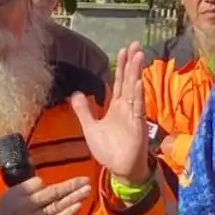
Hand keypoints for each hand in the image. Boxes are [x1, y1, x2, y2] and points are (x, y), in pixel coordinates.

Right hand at [0, 176, 91, 214]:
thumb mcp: (6, 199)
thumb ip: (24, 191)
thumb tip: (44, 185)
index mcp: (16, 194)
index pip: (37, 183)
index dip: (49, 184)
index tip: (64, 184)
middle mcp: (25, 205)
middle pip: (51, 193)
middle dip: (70, 186)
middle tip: (85, 180)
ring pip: (56, 206)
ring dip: (74, 198)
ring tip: (87, 190)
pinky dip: (68, 213)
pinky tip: (78, 206)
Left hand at [71, 43, 151, 182]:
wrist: (120, 170)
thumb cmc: (108, 151)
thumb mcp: (91, 128)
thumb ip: (84, 111)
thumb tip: (76, 93)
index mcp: (116, 107)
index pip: (118, 82)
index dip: (121, 67)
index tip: (123, 50)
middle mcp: (127, 108)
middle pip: (128, 81)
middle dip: (131, 63)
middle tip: (135, 44)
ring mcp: (133, 115)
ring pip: (134, 90)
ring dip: (136, 74)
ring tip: (138, 56)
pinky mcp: (137, 126)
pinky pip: (138, 108)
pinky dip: (138, 96)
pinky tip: (138, 83)